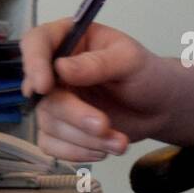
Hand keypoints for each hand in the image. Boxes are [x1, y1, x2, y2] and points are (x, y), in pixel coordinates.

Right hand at [19, 20, 170, 163]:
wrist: (159, 107)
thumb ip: (97, 63)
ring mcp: (56, 101)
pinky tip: (103, 149)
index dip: (33, 63)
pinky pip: (51, 145)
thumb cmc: (146, 74)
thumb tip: (61, 68)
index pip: (35, 43)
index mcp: (68, 40)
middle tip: (103, 125)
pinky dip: (77, 152)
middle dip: (74, 115)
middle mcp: (55, 70)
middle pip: (43, 95)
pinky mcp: (61, 128)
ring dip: (84, 138)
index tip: (45, 86)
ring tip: (119, 142)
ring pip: (49, 124)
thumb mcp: (129, 60)